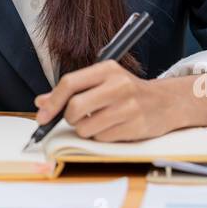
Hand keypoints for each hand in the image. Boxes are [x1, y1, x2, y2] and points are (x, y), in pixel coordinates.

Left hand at [33, 62, 206, 140]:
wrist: (165, 102)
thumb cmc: (127, 91)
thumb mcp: (102, 82)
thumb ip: (71, 90)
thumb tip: (41, 102)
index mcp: (107, 69)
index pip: (70, 83)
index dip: (52, 102)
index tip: (42, 116)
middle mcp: (118, 85)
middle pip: (75, 107)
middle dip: (70, 118)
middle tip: (76, 118)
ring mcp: (128, 107)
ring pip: (86, 127)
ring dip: (86, 130)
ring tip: (99, 121)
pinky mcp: (135, 126)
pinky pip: (102, 138)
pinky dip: (101, 137)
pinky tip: (112, 127)